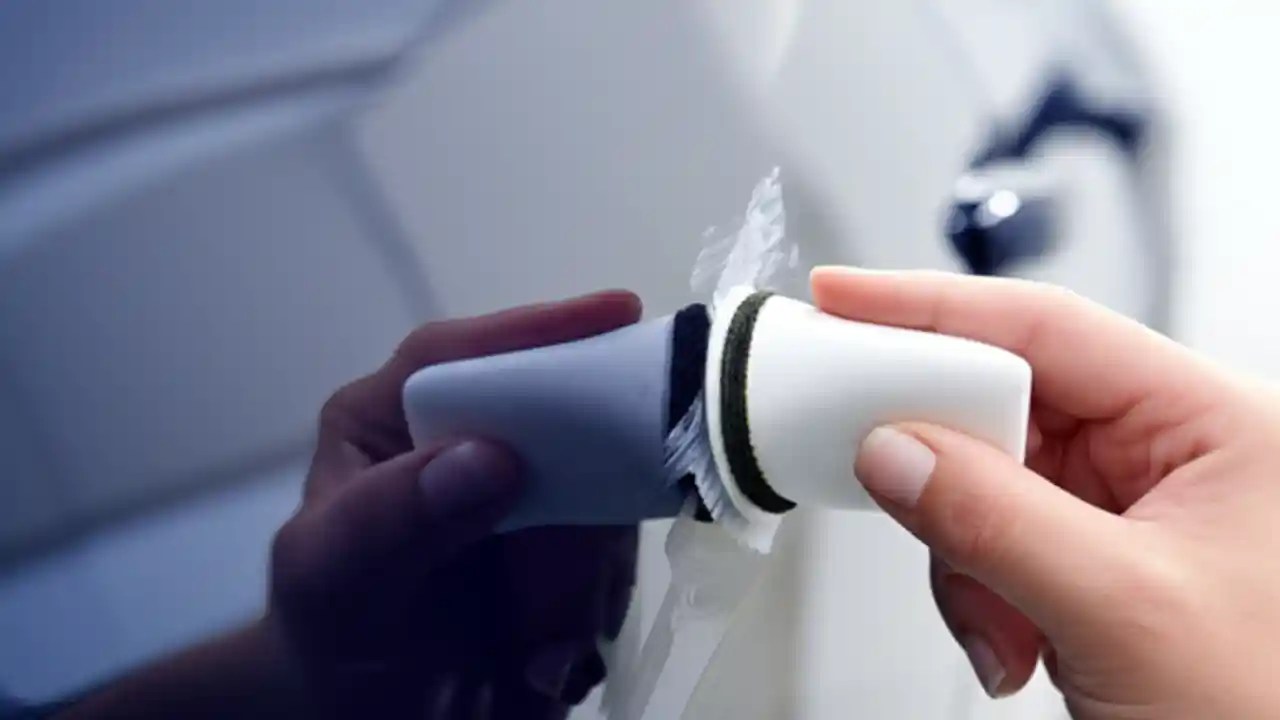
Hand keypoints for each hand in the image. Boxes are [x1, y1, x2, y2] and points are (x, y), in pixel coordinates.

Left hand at [268, 291, 642, 717]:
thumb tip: (493, 455)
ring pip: (601, 502)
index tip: (616, 316)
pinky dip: (592, 616)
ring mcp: (530, 492)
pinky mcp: (574, 544)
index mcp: (391, 419)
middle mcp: (467, 438)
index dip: (536, 330)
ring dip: (578, 590)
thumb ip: (391, 519)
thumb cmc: (335, 639)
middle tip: (548, 622)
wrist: (372, 719)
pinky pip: (616, 559)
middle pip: (558, 427)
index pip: (455, 354)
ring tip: (532, 662)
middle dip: (569, 527)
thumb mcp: (334, 582)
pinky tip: (547, 663)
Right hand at [812, 267, 1279, 718]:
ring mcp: (1128, 507)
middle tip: (884, 475)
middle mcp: (1170, 452)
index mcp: (1213, 423)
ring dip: (964, 554)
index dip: (935, 307)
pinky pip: (994, 537)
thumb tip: (893, 449)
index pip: (1049, 328)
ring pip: (987, 479)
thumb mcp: (1123, 608)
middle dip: (947, 467)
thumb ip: (994, 518)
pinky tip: (1011, 640)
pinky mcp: (1091, 557)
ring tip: (999, 626)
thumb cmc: (1269, 711)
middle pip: (1006, 401)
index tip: (845, 298)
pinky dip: (976, 587)